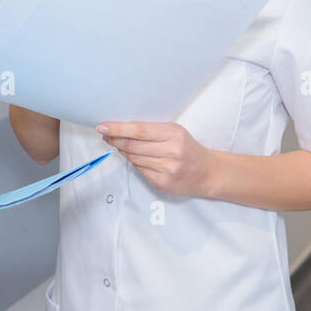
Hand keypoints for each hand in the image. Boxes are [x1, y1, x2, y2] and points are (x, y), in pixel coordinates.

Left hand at [96, 121, 215, 197]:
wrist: (207, 172)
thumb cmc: (188, 148)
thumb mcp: (175, 132)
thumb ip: (151, 131)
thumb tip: (121, 129)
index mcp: (174, 134)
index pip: (139, 130)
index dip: (118, 128)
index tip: (102, 127)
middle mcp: (171, 152)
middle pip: (132, 146)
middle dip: (115, 140)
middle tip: (106, 135)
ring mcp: (167, 169)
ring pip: (133, 158)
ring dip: (123, 151)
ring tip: (120, 145)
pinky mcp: (162, 183)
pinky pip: (140, 171)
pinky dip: (135, 163)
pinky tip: (137, 158)